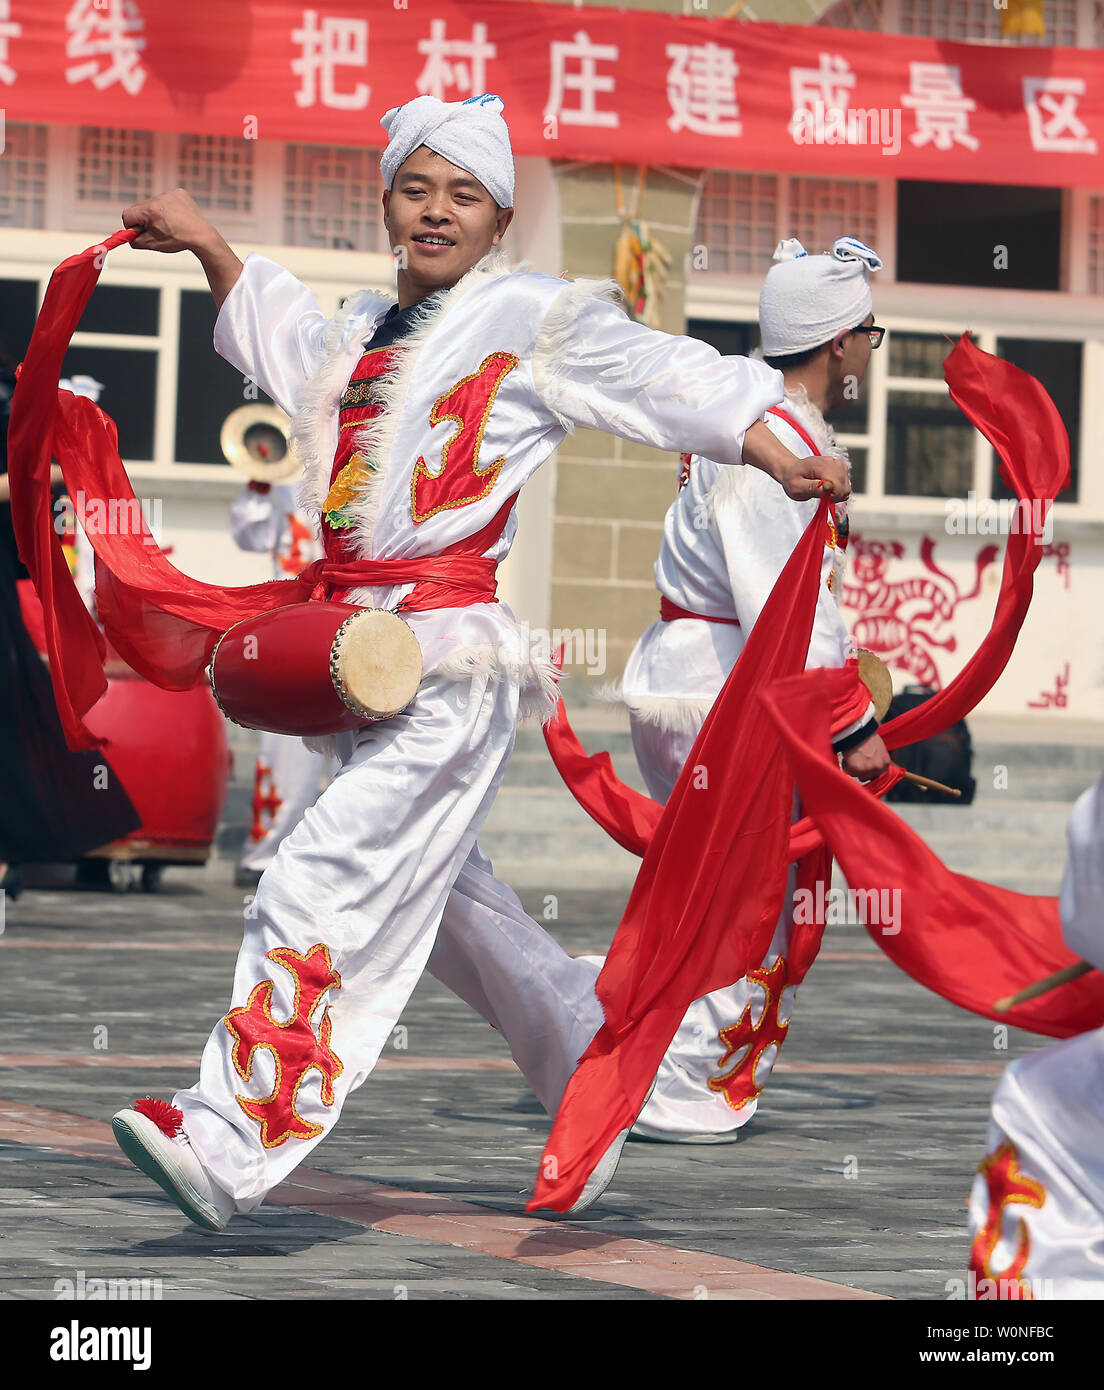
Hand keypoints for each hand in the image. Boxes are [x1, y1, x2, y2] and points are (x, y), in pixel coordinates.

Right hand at [123, 188, 243, 307]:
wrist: (202, 236)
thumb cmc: (177, 241)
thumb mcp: (151, 244)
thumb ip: (133, 240)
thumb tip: (125, 236)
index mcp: (150, 211)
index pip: (127, 215)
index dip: (131, 227)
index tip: (139, 233)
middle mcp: (158, 198)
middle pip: (139, 208)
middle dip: (143, 220)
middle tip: (156, 230)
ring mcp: (170, 193)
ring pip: (152, 203)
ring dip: (156, 213)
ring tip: (169, 224)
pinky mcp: (179, 192)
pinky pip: (166, 199)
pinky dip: (168, 208)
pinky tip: (177, 217)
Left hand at [740, 422, 850, 502]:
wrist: (793, 470)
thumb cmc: (793, 479)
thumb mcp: (796, 487)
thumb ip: (812, 488)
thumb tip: (827, 488)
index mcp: (820, 465)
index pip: (837, 485)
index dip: (831, 496)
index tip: (820, 497)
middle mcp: (832, 462)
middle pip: (844, 487)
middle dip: (834, 496)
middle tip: (820, 496)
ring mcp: (838, 464)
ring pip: (847, 487)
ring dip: (836, 494)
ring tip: (822, 492)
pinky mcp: (841, 468)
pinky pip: (846, 485)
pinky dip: (838, 490)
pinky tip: (828, 489)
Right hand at [840, 732, 890, 782]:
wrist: (857, 729)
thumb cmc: (866, 736)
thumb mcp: (878, 749)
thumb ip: (877, 760)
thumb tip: (872, 766)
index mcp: (885, 763)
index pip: (877, 775)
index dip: (869, 771)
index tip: (864, 768)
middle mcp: (878, 768)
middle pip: (867, 777)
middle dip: (861, 771)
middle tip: (857, 760)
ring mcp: (867, 769)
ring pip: (857, 776)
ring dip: (853, 769)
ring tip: (853, 757)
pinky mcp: (856, 769)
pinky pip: (848, 771)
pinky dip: (846, 765)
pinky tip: (848, 756)